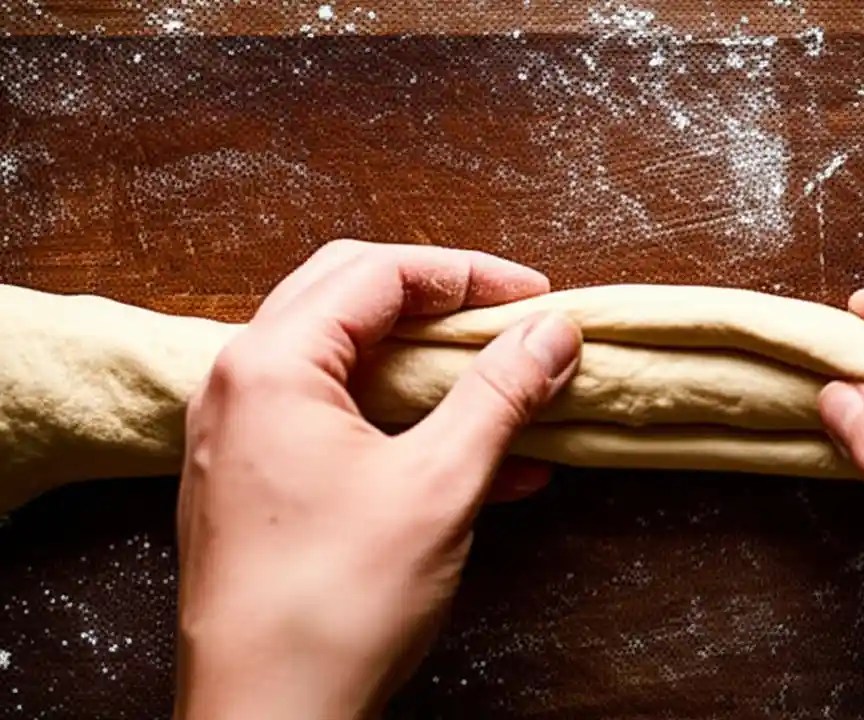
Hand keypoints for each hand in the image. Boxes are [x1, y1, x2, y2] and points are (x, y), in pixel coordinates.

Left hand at [174, 240, 581, 718]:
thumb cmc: (336, 604)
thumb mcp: (440, 484)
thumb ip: (499, 393)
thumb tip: (552, 332)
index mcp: (272, 365)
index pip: (377, 273)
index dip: (468, 274)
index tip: (537, 297)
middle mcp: (240, 385)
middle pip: (351, 297)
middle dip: (443, 305)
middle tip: (513, 320)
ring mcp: (241, 437)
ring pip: (348, 363)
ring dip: (430, 369)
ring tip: (509, 390)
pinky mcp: (256, 484)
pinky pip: (339, 424)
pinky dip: (406, 425)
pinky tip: (485, 463)